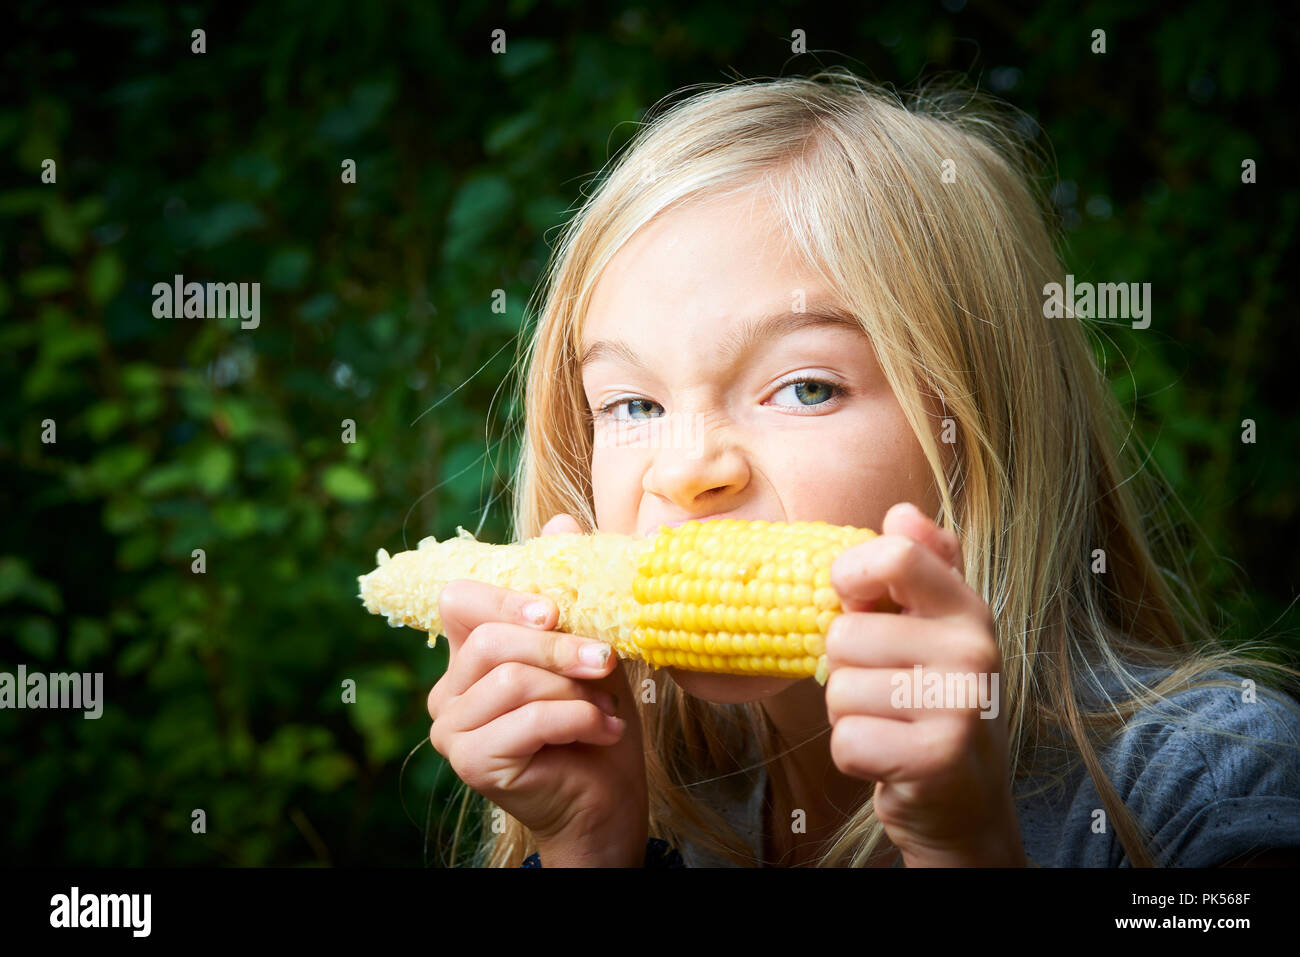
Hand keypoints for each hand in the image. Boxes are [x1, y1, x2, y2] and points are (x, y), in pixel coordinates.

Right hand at [426, 513, 647, 865]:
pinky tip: (605, 731)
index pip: (461, 601)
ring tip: (609, 705)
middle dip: (557, 645)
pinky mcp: (472, 763)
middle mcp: (447, 692)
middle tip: (606, 660)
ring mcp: (452, 730)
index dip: (507, 597)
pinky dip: (578, 718)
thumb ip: (571, 593)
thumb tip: (563, 521)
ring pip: (511, 679)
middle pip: (490, 639)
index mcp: (468, 656)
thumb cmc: (595, 722)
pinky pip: (528, 719)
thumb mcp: (590, 647)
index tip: (557, 610)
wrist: (606, 803)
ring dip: (573, 687)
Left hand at [823, 502, 1027, 866]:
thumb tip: (902, 511)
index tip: (854, 604)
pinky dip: (853, 755)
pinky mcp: (936, 758)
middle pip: (844, 636)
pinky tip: (890, 759)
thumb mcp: (936, 628)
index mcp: (968, 609)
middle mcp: (974, 650)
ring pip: (839, 691)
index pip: (893, 556)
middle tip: (885, 692)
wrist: (965, 801)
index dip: (850, 578)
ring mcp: (961, 706)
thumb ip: (920, 566)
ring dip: (849, 715)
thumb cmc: (933, 701)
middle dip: (845, 671)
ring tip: (891, 724)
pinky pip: (846, 740)